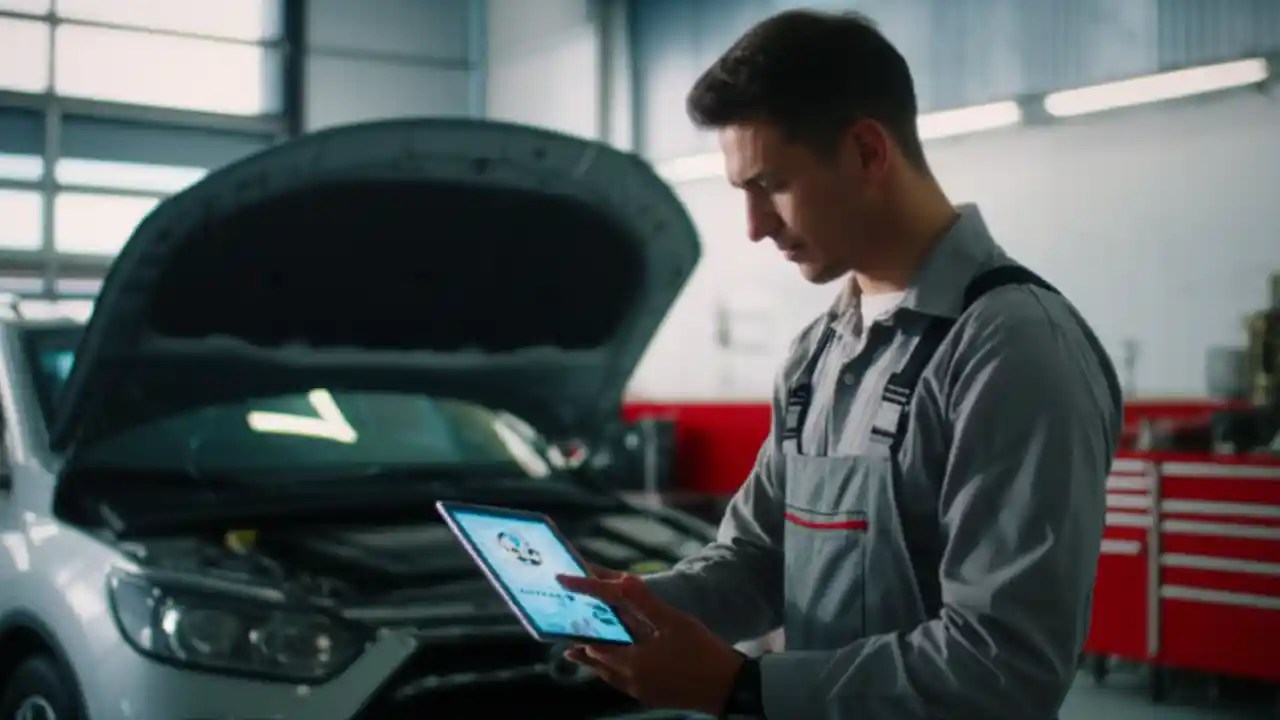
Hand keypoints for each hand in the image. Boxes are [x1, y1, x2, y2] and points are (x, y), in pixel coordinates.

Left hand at [556, 570, 744, 714]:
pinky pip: (621, 682)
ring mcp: (640, 691)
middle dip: (583, 644)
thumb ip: (645, 602)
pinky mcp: (651, 697)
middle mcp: (630, 680)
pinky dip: (612, 669)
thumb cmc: (701, 652)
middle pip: (597, 661)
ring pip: (608, 674)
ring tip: (579, 648)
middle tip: (568, 630)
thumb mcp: (674, 622)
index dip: (580, 620)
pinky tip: (618, 662)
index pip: (596, 639)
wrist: (728, 687)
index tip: (568, 601)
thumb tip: (622, 579)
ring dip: (595, 659)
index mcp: (632, 662)